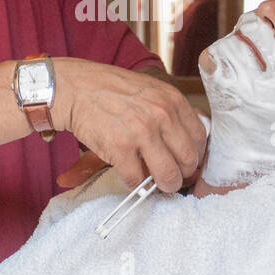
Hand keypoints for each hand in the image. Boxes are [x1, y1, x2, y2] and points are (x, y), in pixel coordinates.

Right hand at [50, 58, 206, 193]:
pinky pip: (136, 178)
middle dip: (181, 175)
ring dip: (163, 186)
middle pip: (188, 160)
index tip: (186, 163)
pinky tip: (130, 176)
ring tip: (155, 185)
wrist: (74, 88)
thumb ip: (170, 112)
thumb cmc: (111, 89)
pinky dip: (134, 183)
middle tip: (171, 178)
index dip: (195, 156)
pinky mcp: (119, 147)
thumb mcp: (150, 90)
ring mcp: (141, 132)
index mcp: (172, 100)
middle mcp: (161, 114)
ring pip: (167, 175)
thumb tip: (187, 143)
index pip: (200, 138)